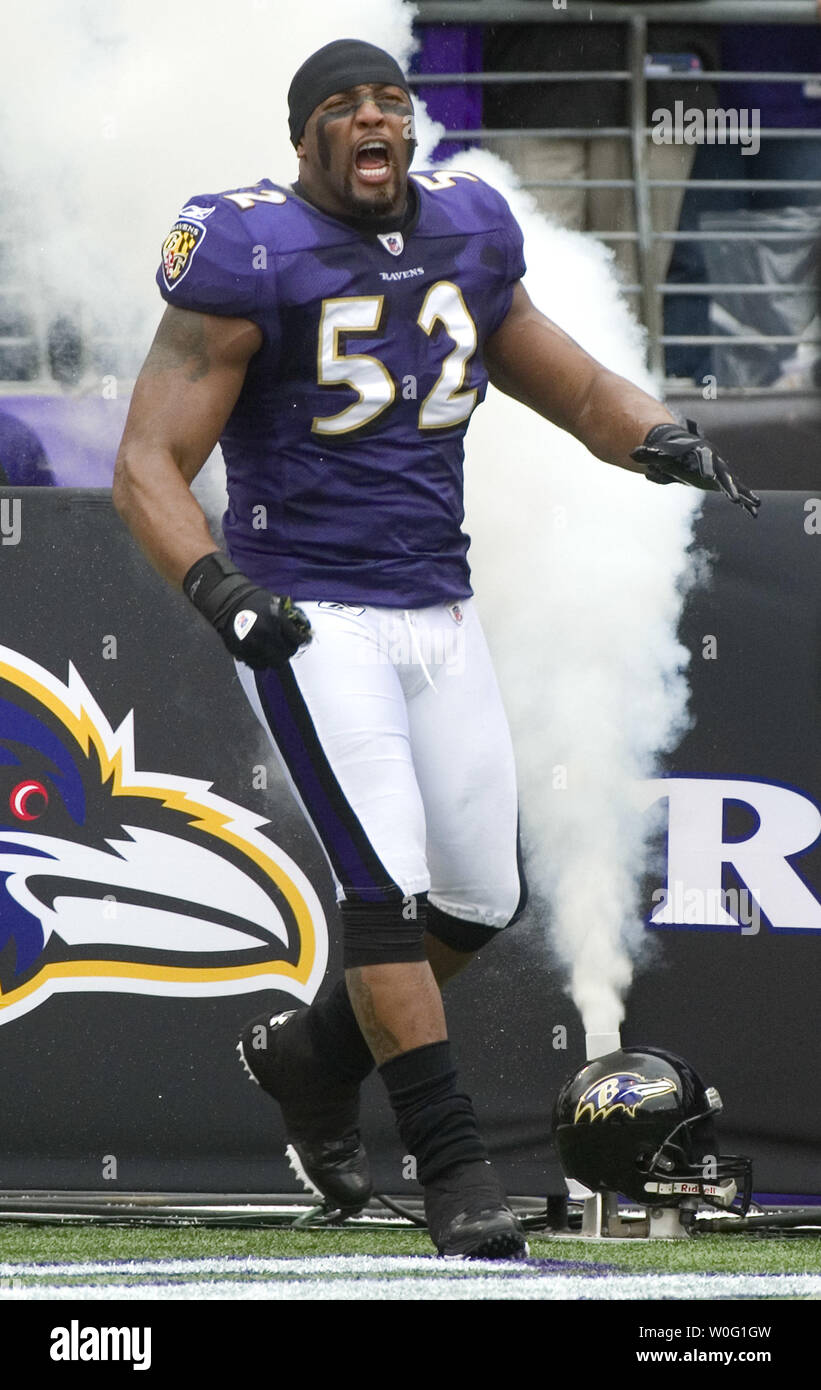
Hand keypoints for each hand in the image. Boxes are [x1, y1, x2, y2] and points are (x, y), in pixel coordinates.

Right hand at [183, 552, 311, 668]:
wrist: (227, 601)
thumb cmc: (254, 600)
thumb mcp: (276, 602)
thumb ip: (290, 617)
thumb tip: (306, 630)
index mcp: (276, 619)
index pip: (297, 639)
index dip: (300, 640)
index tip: (299, 640)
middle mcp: (266, 633)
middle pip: (287, 654)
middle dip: (289, 651)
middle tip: (286, 647)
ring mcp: (253, 644)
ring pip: (274, 662)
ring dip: (276, 657)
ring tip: (273, 650)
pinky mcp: (242, 652)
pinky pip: (258, 665)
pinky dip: (262, 662)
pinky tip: (261, 653)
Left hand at [630, 420, 760, 517]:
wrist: (687, 449)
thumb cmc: (672, 452)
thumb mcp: (660, 454)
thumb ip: (648, 454)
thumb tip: (633, 454)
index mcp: (701, 455)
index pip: (704, 463)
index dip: (706, 470)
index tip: (708, 478)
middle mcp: (715, 463)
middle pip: (723, 476)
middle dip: (729, 487)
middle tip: (734, 498)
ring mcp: (722, 472)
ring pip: (734, 485)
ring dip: (744, 496)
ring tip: (755, 505)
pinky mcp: (724, 482)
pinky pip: (738, 492)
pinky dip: (746, 501)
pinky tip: (754, 512)